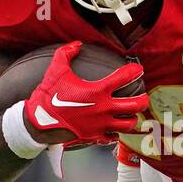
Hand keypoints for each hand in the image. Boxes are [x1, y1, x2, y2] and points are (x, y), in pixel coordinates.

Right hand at [24, 41, 147, 145]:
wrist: (38, 122)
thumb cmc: (48, 96)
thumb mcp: (56, 70)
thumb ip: (66, 53)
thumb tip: (77, 44)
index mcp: (97, 91)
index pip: (123, 78)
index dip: (134, 70)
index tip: (138, 69)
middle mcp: (103, 109)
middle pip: (135, 105)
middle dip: (143, 100)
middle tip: (144, 97)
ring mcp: (100, 124)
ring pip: (128, 124)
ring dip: (133, 118)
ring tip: (133, 115)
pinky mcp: (95, 136)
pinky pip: (113, 137)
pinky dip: (117, 133)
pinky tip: (115, 128)